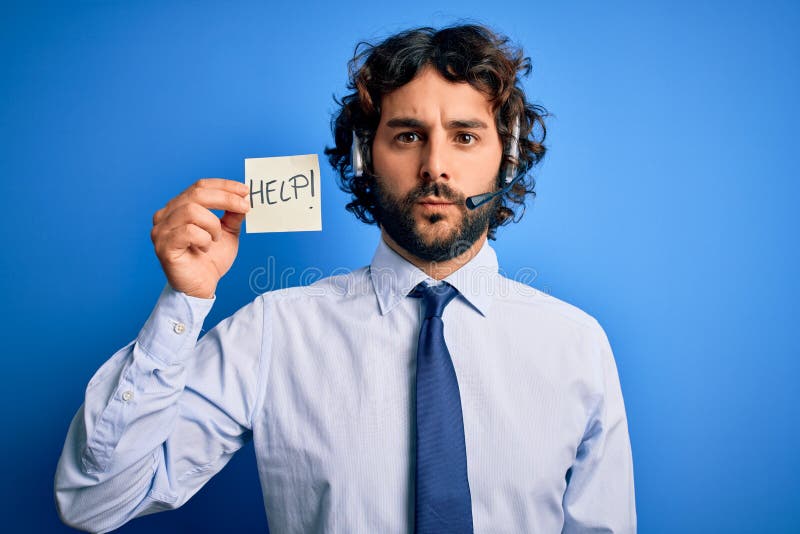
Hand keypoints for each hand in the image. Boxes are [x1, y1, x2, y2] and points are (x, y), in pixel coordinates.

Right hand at [151, 178, 249, 297]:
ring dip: (213, 224)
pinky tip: (206, 248)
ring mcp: (161, 230)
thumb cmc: (210, 260)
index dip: (224, 185)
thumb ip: (232, 215)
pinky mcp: (163, 246)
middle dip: (225, 198)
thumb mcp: (228, 233)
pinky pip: (188, 232)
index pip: (200, 186)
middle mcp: (165, 215)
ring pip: (191, 211)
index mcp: (179, 207)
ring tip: (216, 239)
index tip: (244, 190)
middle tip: (244, 207)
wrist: (202, 288)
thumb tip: (241, 197)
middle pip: (196, 194)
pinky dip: (204, 238)